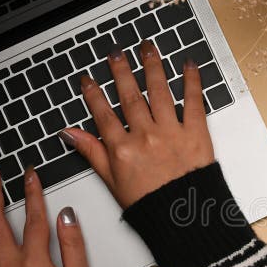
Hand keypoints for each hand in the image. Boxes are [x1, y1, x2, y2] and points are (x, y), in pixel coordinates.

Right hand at [58, 41, 214, 208]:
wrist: (186, 218)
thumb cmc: (153, 207)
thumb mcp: (113, 183)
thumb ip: (92, 154)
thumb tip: (70, 135)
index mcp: (123, 149)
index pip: (103, 115)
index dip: (94, 95)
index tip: (88, 80)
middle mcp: (145, 136)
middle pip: (129, 96)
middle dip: (121, 71)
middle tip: (116, 53)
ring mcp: (170, 132)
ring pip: (158, 91)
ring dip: (152, 66)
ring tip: (148, 48)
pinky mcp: (196, 133)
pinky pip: (193, 101)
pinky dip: (191, 81)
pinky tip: (189, 66)